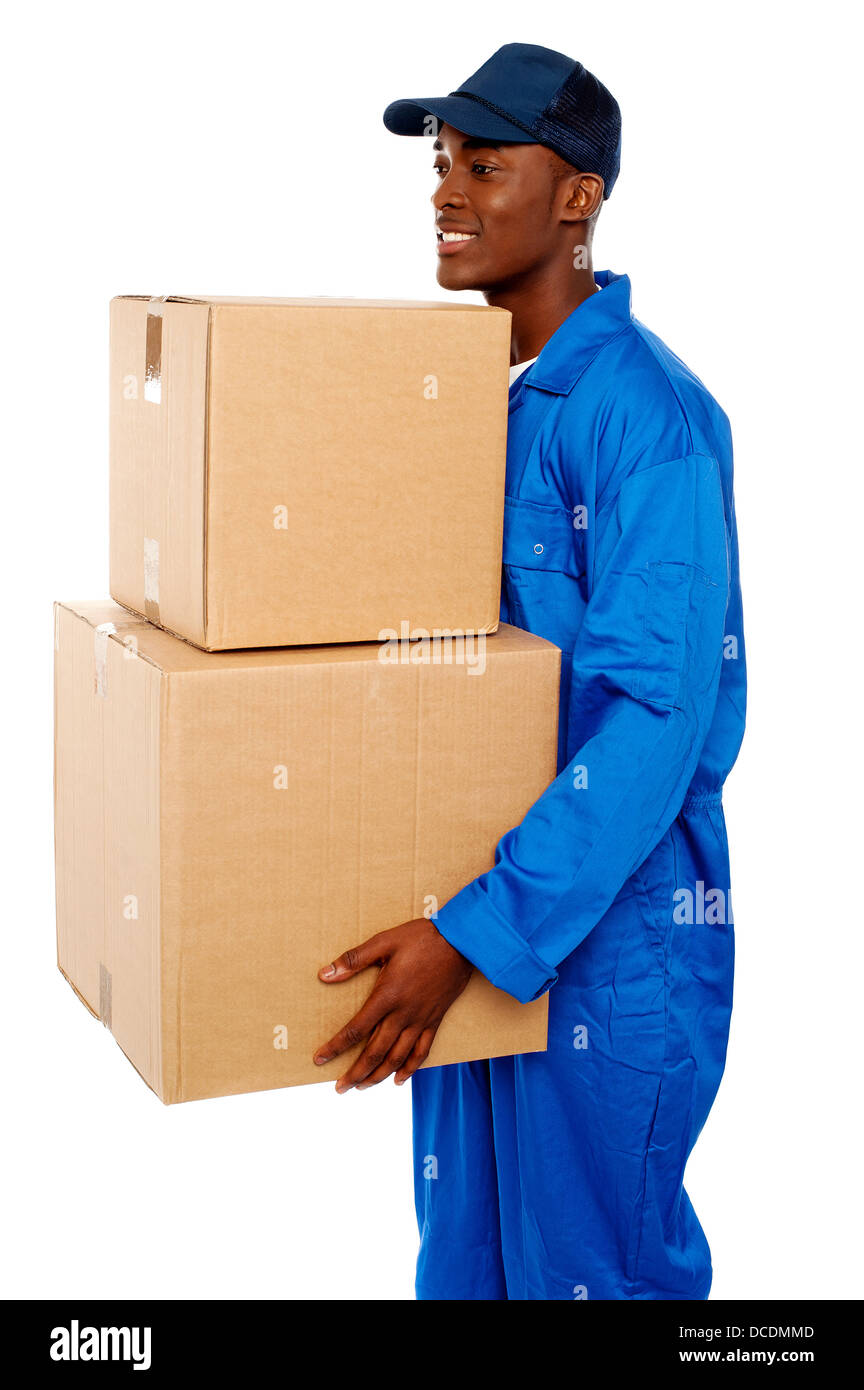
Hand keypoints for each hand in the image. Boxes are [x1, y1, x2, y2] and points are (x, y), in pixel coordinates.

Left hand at [313, 917, 473, 1091]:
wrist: (461, 942)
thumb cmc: (421, 938)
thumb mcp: (384, 942)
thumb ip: (354, 959)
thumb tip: (325, 974)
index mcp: (387, 996)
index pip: (356, 1030)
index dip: (336, 1047)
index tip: (319, 1059)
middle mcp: (403, 1014)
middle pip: (375, 1053)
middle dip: (355, 1073)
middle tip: (339, 1087)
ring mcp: (420, 1020)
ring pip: (397, 1058)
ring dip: (378, 1076)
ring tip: (362, 1086)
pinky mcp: (435, 1020)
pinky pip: (422, 1052)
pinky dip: (409, 1069)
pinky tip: (398, 1080)